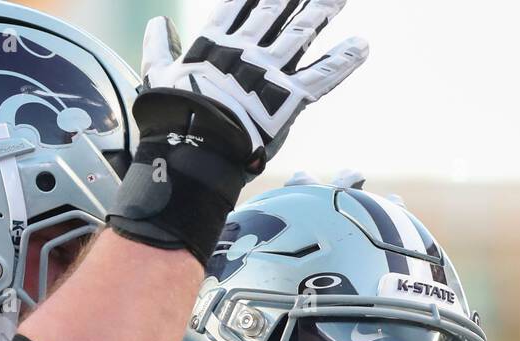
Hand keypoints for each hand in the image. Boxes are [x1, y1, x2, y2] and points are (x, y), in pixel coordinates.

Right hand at [140, 0, 368, 171]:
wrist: (193, 147)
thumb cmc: (171, 117)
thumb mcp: (157, 77)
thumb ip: (159, 48)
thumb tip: (158, 23)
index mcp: (214, 44)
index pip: (237, 5)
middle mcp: (246, 50)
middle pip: (275, 9)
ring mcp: (269, 71)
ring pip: (302, 31)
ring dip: (323, 10)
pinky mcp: (288, 97)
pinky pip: (322, 76)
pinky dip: (344, 60)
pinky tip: (362, 45)